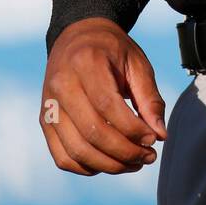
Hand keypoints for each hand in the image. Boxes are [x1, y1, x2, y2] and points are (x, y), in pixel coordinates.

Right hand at [40, 17, 167, 175]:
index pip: (108, 107)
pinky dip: (87, 167)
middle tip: (148, 156)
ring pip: (77, 151)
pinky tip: (109, 162)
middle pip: (92, 133)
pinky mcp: (45, 121)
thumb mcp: (137, 64)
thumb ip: (150, 99)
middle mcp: (61, 84)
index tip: (153, 140)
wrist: (78, 36)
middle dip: (125, 152)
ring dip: (109, 165)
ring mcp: (49, 105)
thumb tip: (160, 135)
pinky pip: (63, 157)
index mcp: (86, 62)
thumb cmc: (112, 51)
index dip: (132, 129)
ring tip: (134, 163)